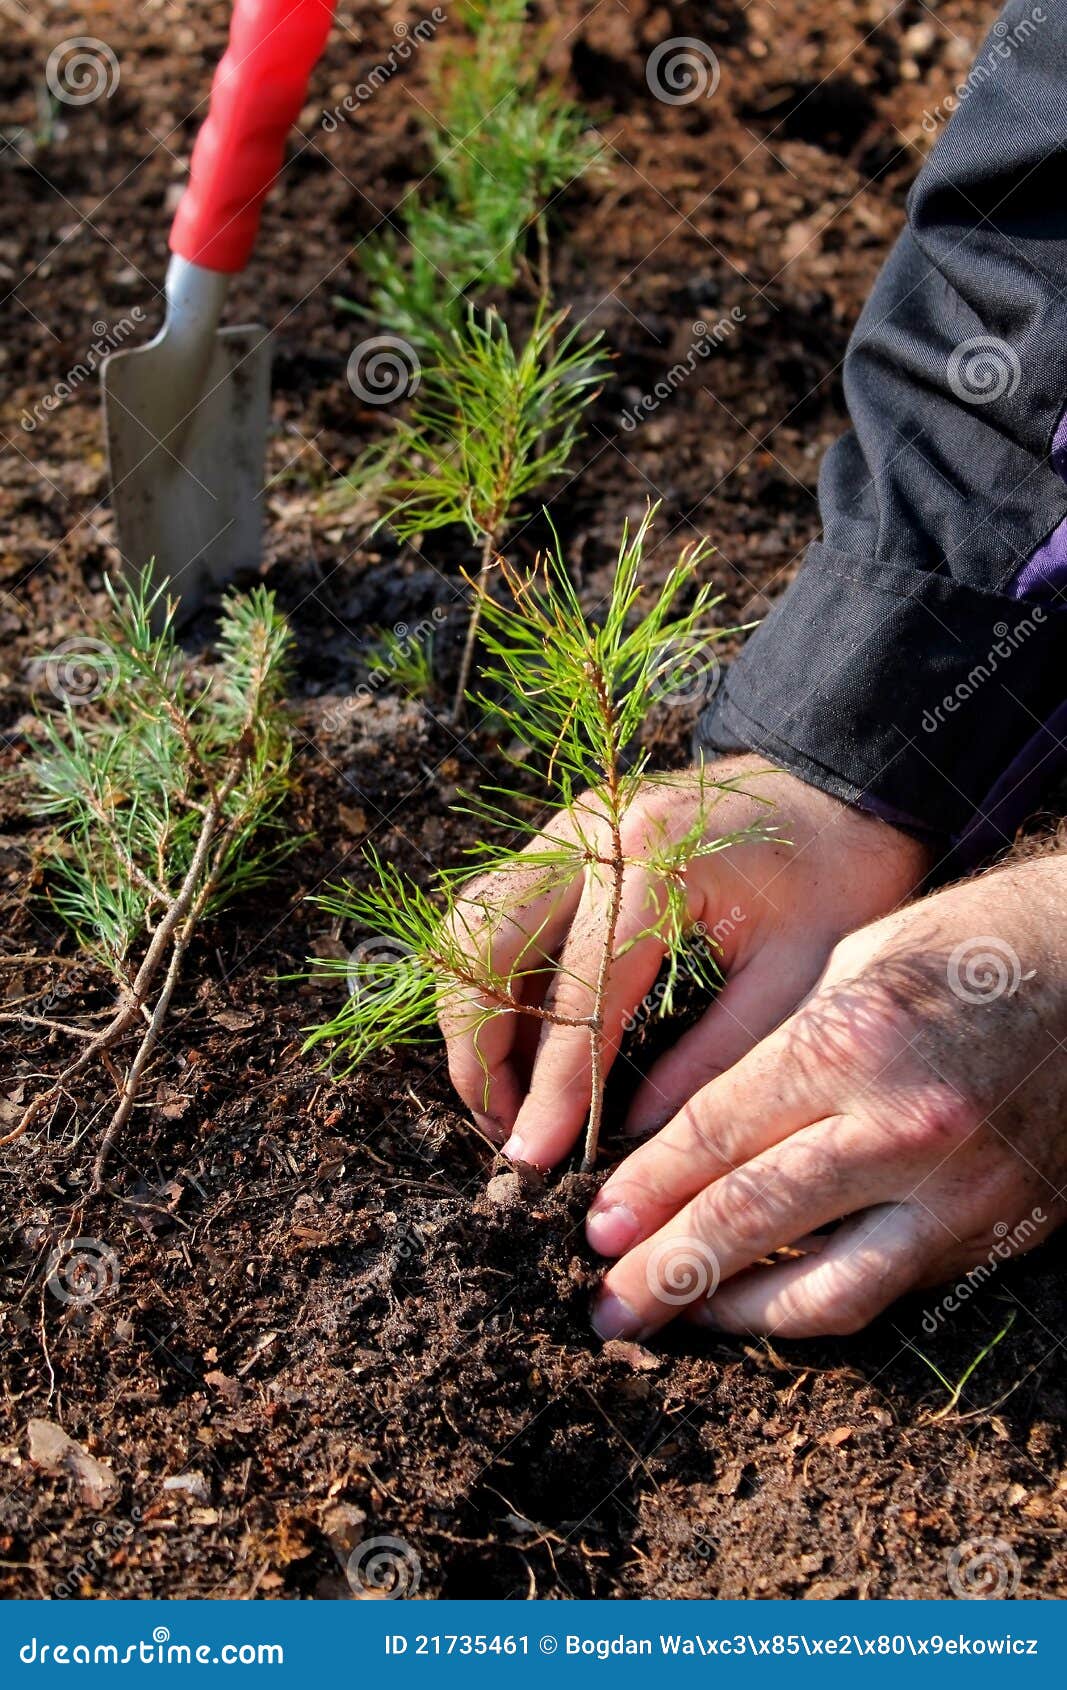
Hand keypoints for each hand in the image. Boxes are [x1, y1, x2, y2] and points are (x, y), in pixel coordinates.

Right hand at [439, 755, 930, 1163]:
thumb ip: (713, 1058)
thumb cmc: (837, 877)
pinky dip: (490, 979)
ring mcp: (569, 827)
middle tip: (505, 1129)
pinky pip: (494, 909)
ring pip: (470, 924)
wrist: (842, 785)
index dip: (550, 1088)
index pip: (577, 996)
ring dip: (472, 1013)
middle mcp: (592, 834)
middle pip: (484, 949)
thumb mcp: (797, 978)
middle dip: (477, 1049)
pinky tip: (523, 1039)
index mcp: (655, 865)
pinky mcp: (565, 835)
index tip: (533, 1158)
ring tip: (505, 1093)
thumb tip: (636, 1139)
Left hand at [587, 850, 1066, 1339]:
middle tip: (606, 1304)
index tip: (595, 1226)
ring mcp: (959, 1189)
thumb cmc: (962, 948)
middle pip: (752, 1217)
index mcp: (853, 1042)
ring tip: (673, 1322)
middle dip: (665, 1268)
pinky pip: (887, 1288)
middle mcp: (904, 1125)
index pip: (716, 1135)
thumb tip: (672, 1131)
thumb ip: (769, 1051)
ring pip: (823, 1288)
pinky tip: (763, 1304)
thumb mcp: (848, 965)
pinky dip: (816, 1304)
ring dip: (734, 1312)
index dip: (647, 1188)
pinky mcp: (998, 1230)